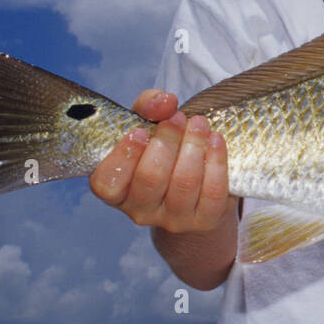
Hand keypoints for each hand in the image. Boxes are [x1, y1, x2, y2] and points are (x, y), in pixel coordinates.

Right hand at [88, 90, 231, 231]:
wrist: (196, 184)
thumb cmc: (162, 149)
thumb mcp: (148, 124)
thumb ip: (148, 106)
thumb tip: (165, 102)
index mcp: (116, 190)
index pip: (107, 183)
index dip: (123, 156)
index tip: (140, 131)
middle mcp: (140, 211)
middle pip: (151, 178)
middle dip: (167, 141)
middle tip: (178, 118)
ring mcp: (172, 219)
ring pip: (184, 183)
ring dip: (193, 146)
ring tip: (199, 124)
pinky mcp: (203, 221)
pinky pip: (212, 192)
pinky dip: (216, 161)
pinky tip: (216, 140)